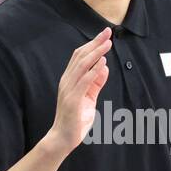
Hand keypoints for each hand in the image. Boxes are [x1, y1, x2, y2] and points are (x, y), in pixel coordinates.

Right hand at [49, 28, 111, 150]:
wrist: (63, 139)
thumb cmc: (76, 119)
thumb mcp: (89, 98)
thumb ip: (96, 83)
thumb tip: (104, 67)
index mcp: (69, 79)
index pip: (80, 56)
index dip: (92, 44)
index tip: (104, 35)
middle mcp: (67, 81)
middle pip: (81, 56)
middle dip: (95, 43)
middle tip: (107, 32)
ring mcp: (68, 90)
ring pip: (82, 65)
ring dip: (96, 53)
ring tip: (107, 44)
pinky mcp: (72, 100)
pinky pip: (84, 81)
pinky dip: (93, 70)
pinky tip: (102, 63)